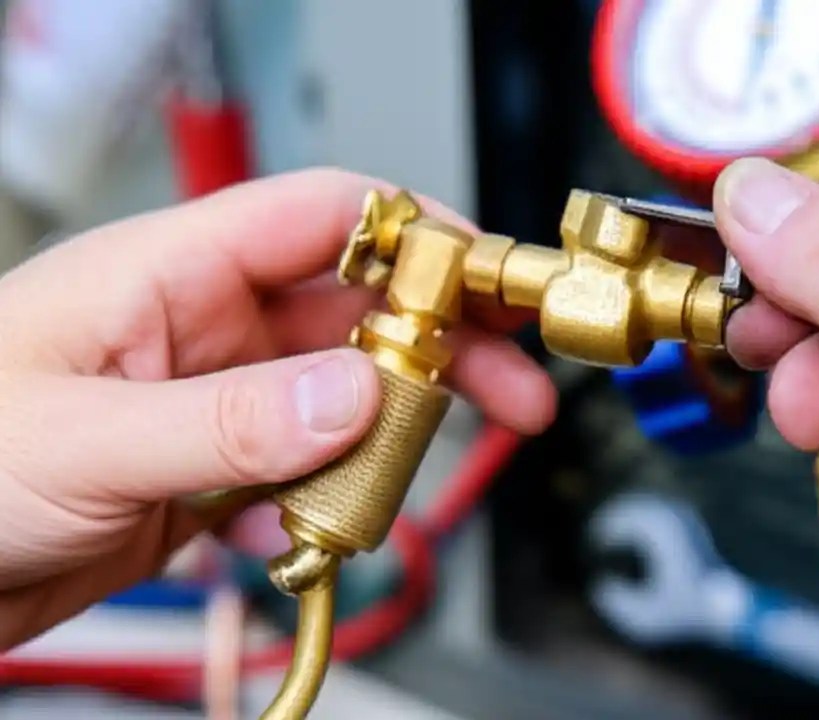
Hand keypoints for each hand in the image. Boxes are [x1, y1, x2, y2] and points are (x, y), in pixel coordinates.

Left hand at [0, 168, 554, 647]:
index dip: (422, 239)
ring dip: (382, 445)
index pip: (327, 216)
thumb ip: (229, 421)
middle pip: (360, 311)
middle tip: (512, 393)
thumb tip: (352, 396)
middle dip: (442, 351)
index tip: (490, 285)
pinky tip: (301, 533)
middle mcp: (204, 327)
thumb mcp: (84, 440)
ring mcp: (215, 400)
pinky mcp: (214, 470)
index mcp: (170, 273)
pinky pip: (308, 471)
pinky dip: (326, 504)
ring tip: (388, 489)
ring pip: (343, 400)